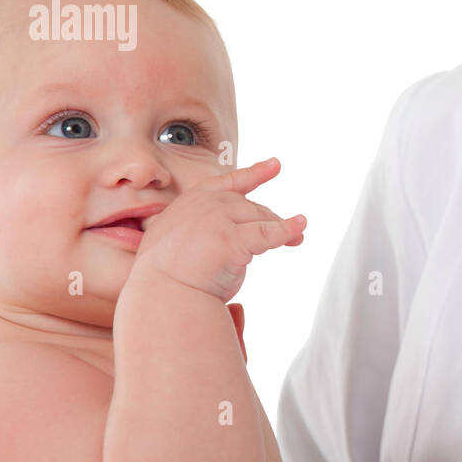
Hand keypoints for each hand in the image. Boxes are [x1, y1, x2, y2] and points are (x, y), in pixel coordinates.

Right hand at [131, 157, 305, 302]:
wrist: (161, 296)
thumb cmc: (167, 279)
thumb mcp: (176, 241)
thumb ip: (199, 230)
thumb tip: (226, 238)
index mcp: (190, 204)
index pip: (227, 183)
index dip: (254, 174)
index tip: (275, 165)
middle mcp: (205, 205)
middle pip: (249, 205)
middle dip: (271, 218)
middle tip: (294, 232)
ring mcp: (218, 219)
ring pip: (260, 218)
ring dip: (282, 228)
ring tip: (298, 238)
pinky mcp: (232, 238)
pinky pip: (268, 233)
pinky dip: (288, 231)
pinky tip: (300, 230)